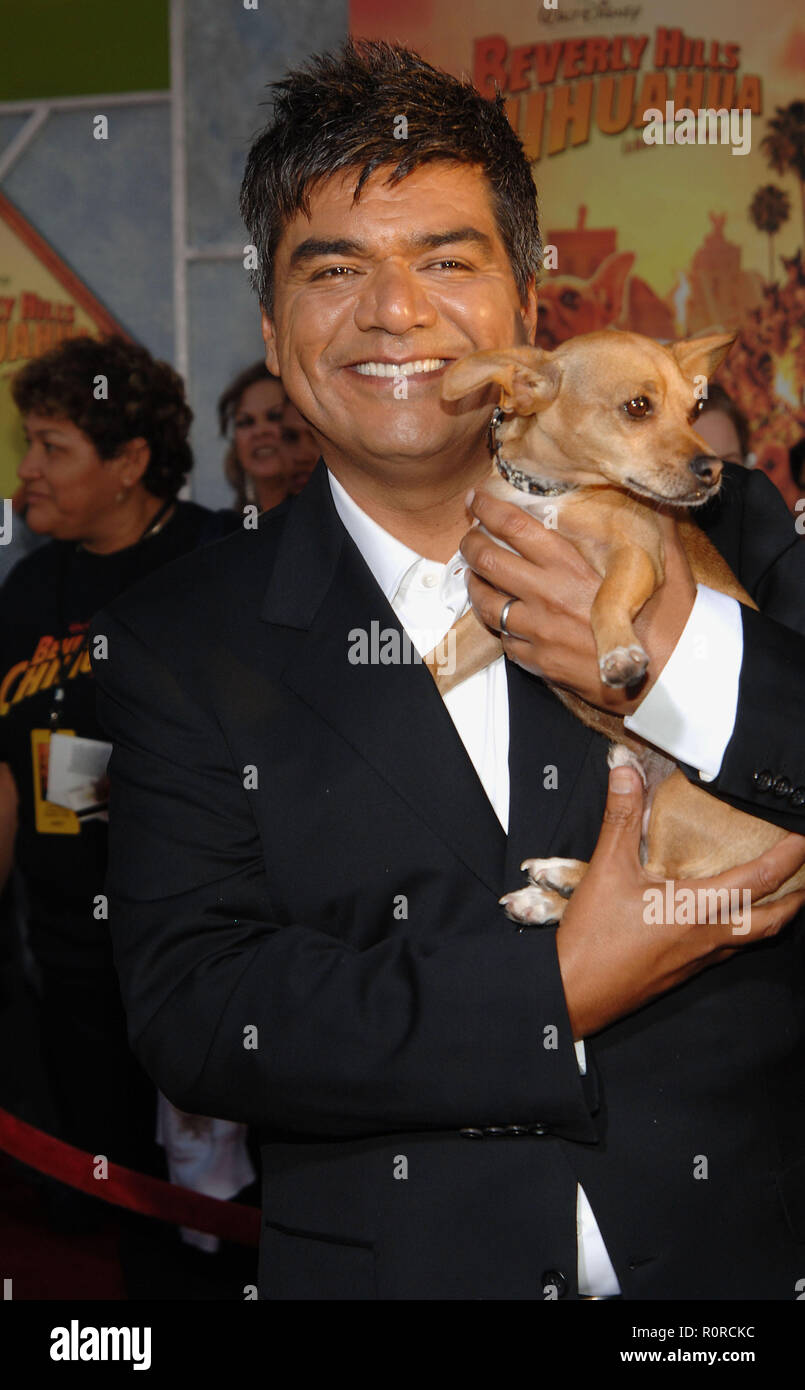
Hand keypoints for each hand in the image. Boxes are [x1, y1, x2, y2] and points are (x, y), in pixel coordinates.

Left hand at [459, 489, 696, 714]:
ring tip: (477, 575)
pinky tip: (508, 617)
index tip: (476, 501)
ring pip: (485, 602)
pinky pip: (504, 640)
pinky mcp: (539, 662)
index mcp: (571, 567)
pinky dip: (501, 625)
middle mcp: (547, 596)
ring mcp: (538, 632)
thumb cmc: (670, 622)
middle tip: (470, 538)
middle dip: (470, 544)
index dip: (486, 508)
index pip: (512, 526)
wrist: (671, 678)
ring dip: (476, 585)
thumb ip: (655, 525)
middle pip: (486, 560)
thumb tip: (653, 496)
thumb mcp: (666, 563)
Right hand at [556, 765, 804, 1038]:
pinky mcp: (684, 972)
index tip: (802, 840)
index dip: (788, 858)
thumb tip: (626, 773)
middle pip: (772, 921)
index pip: (759, 880)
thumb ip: (622, 817)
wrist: (574, 992)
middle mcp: (707, 935)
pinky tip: (726, 921)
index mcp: (696, 908)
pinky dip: (742, 932)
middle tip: (804, 877)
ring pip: (752, 939)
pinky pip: (727, 950)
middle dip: (796, 898)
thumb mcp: (606, 869)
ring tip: (779, 897)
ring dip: (773, 917)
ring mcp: (698, 958)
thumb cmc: (592, 937)